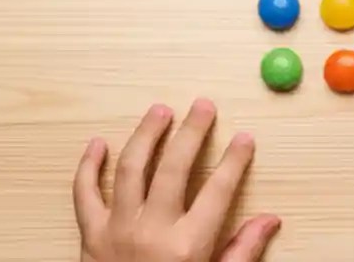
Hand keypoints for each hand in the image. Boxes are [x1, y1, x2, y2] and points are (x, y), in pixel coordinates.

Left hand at [75, 100, 280, 261]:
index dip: (235, 161)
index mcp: (187, 247)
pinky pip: (84, 193)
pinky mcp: (89, 238)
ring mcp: (116, 232)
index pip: (218, 190)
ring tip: (160, 111)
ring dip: (146, 135)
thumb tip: (270, 220)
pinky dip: (88, 166)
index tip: (244, 139)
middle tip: (203, 106)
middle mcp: (151, 233)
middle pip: (174, 167)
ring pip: (129, 168)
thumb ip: (241, 252)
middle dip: (192, 132)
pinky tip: (97, 144)